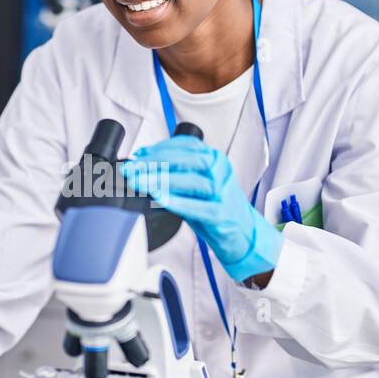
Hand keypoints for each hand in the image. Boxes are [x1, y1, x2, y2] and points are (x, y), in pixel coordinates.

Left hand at [122, 135, 282, 282]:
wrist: (245, 233)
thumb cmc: (217, 206)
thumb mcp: (199, 184)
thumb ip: (176, 174)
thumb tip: (142, 168)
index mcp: (214, 159)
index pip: (185, 145)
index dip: (159, 148)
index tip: (138, 154)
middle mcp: (220, 172)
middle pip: (187, 160)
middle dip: (155, 162)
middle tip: (133, 168)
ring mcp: (222, 193)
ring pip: (191, 181)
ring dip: (161, 180)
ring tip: (140, 182)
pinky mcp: (221, 214)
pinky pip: (197, 207)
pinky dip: (177, 201)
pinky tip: (159, 198)